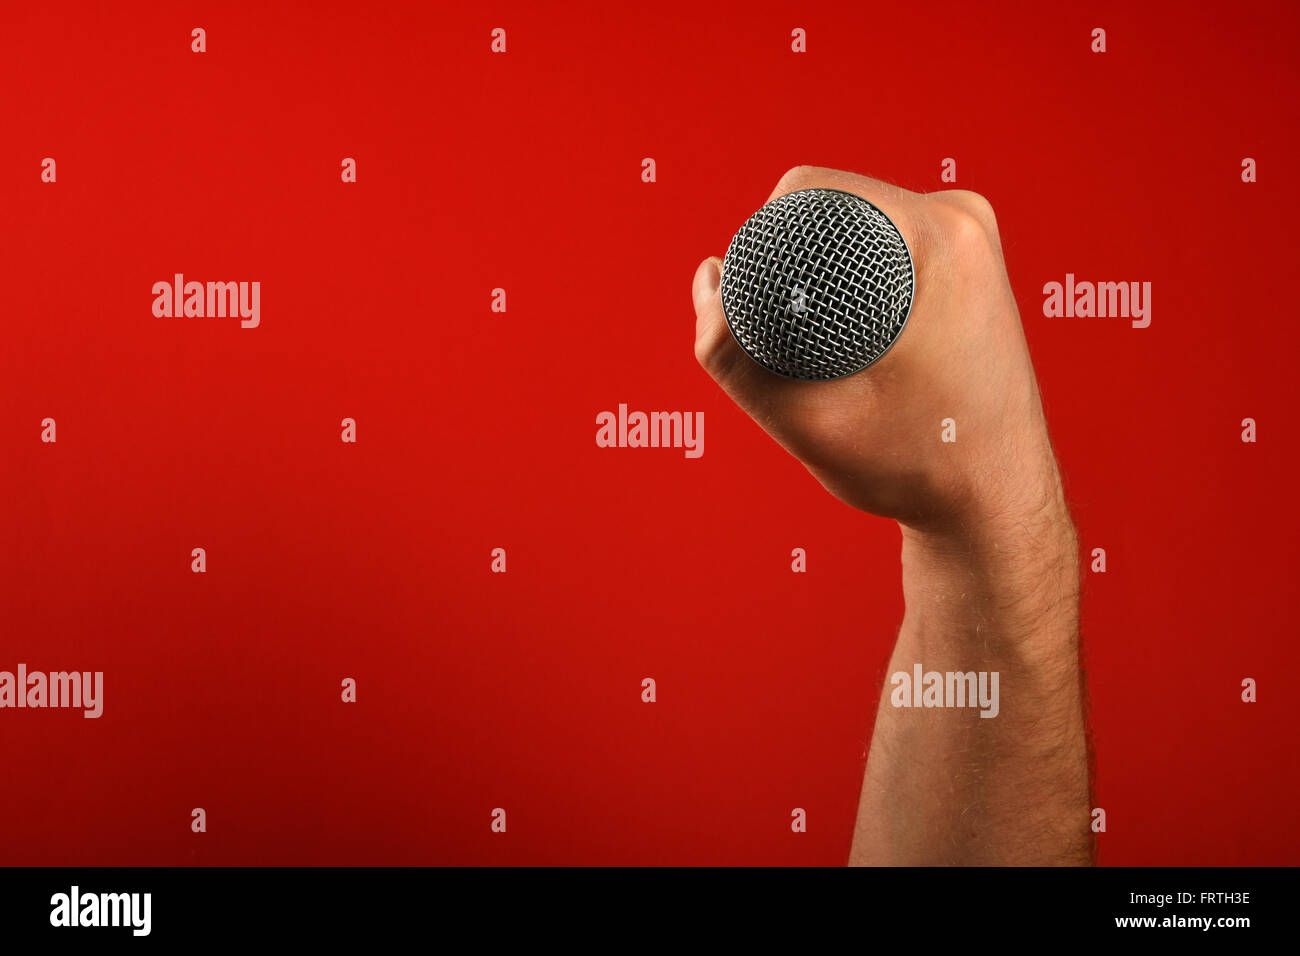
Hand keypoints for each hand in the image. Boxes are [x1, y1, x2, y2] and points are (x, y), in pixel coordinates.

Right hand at [692, 165, 1063, 537]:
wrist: (996, 500)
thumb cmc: (913, 465)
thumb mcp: (804, 418)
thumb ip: (731, 354)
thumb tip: (708, 273)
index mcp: (937, 236)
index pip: (805, 191)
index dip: (757, 243)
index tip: (762, 317)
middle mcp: (963, 218)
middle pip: (830, 203)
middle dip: (791, 264)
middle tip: (801, 349)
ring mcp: (973, 234)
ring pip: (856, 225)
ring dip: (824, 273)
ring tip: (835, 352)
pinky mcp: (972, 258)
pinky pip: (886, 244)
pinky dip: (857, 279)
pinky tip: (862, 339)